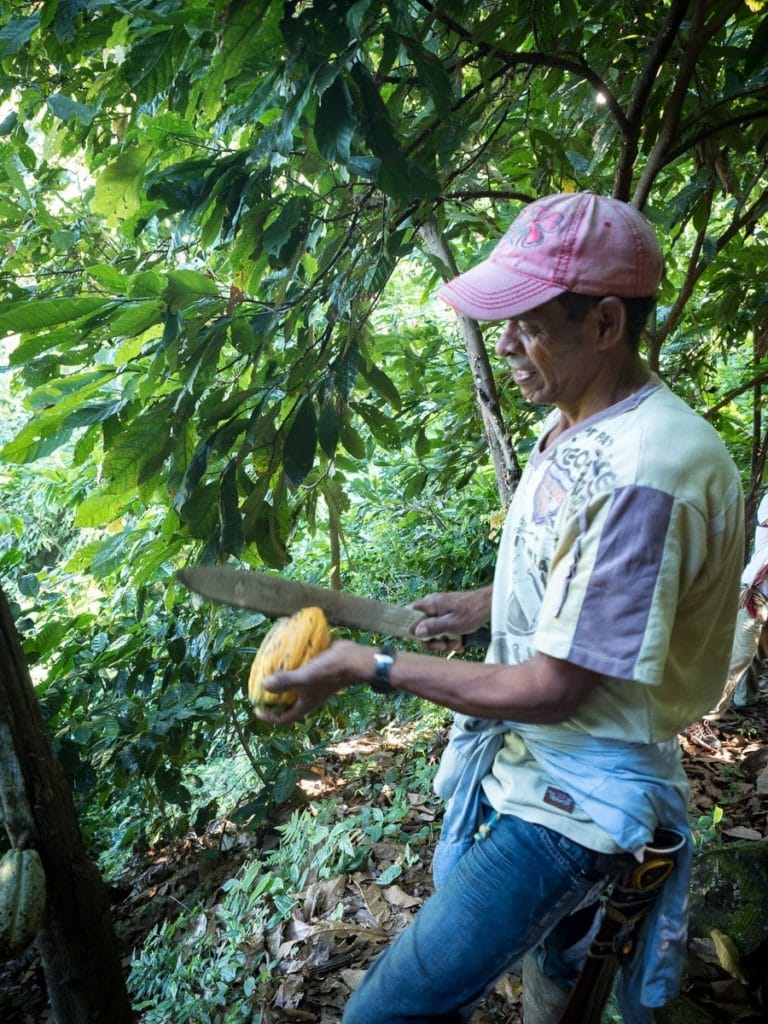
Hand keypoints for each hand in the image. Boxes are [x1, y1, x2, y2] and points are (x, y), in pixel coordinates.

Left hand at [252, 639, 370, 724]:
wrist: (354, 658)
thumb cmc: (331, 672)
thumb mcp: (306, 678)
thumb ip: (286, 681)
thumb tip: (263, 684)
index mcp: (305, 704)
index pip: (284, 718)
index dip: (269, 717)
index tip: (256, 708)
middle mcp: (307, 695)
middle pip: (285, 702)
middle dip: (271, 696)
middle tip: (257, 685)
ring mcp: (311, 682)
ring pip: (291, 685)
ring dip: (279, 679)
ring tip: (266, 669)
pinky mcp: (314, 669)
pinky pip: (298, 670)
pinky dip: (289, 665)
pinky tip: (281, 655)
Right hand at [410, 586, 491, 652]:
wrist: (489, 605)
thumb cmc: (472, 612)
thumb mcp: (452, 624)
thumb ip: (433, 627)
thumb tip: (415, 631)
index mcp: (430, 604)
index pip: (409, 613)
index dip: (409, 628)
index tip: (417, 640)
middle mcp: (432, 606)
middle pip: (421, 627)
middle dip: (433, 641)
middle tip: (445, 646)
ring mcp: (440, 612)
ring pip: (433, 631)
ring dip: (443, 642)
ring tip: (457, 645)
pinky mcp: (447, 616)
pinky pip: (442, 629)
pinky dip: (449, 638)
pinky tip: (460, 643)